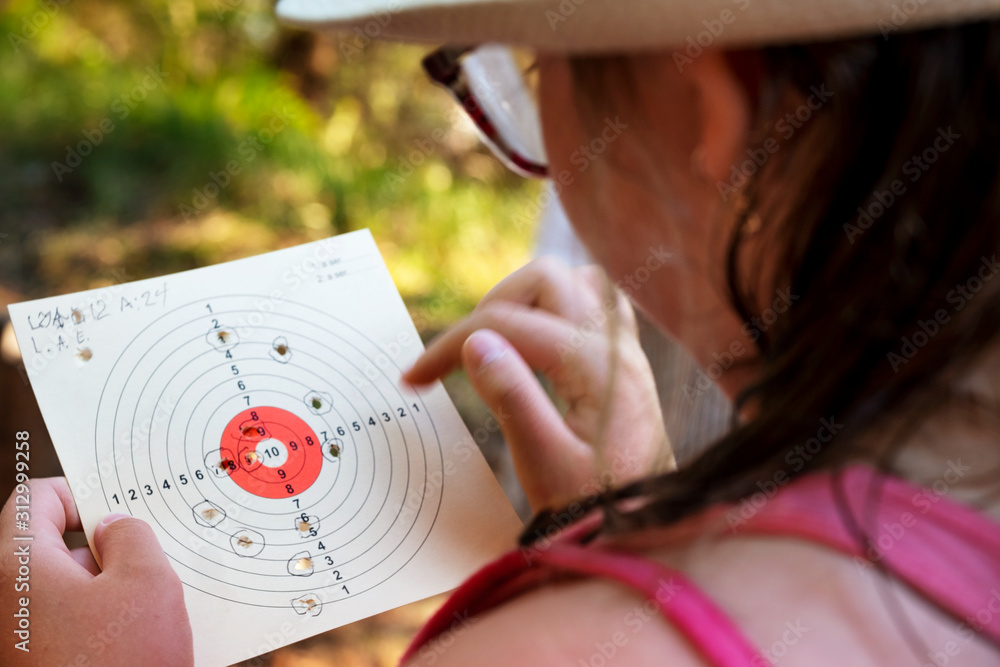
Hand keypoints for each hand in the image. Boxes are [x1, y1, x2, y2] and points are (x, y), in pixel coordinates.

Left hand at [0, 477, 192, 665]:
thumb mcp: (147, 584)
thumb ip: (131, 536)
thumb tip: (116, 528)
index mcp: (13, 568)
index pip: (36, 499)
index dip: (82, 492)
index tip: (115, 505)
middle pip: (44, 548)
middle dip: (98, 548)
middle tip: (143, 556)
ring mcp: (9, 639)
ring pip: (54, 592)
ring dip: (99, 590)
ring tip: (144, 607)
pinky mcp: (26, 665)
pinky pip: (55, 629)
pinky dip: (90, 625)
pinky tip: (129, 641)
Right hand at [404, 257, 672, 512]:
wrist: (644, 529)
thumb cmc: (595, 504)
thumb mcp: (545, 463)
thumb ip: (513, 399)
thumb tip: (475, 342)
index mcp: (595, 367)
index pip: (508, 324)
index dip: (449, 345)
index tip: (413, 378)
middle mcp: (617, 346)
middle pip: (545, 279)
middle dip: (491, 307)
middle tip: (459, 356)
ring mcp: (626, 348)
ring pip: (572, 282)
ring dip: (526, 301)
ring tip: (495, 343)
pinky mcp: (625, 360)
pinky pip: (593, 304)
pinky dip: (557, 309)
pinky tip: (537, 343)